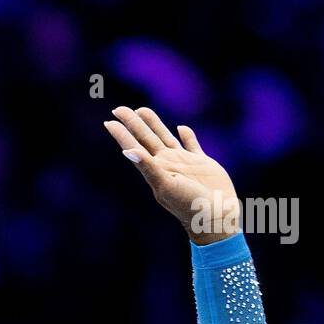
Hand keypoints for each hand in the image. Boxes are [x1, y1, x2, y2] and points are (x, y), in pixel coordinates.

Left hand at [103, 106, 238, 245]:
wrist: (214, 215)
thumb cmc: (188, 204)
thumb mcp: (166, 185)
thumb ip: (148, 167)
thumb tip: (128, 151)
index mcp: (156, 168)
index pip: (135, 145)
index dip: (122, 133)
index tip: (109, 121)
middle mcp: (167, 163)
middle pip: (147, 137)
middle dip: (133, 123)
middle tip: (119, 108)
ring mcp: (183, 162)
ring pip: (165, 137)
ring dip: (154, 124)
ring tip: (142, 110)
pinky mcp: (201, 163)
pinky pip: (192, 144)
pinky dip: (187, 135)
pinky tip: (181, 128)